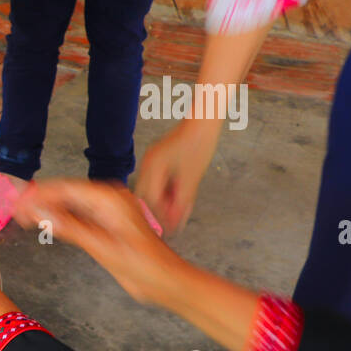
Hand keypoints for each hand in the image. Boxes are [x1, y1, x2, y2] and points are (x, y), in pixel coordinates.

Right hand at [14, 179, 180, 303]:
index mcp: (110, 199)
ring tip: (24, 216)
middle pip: (66, 194)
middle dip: (39, 200)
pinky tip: (46, 223)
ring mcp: (107, 212)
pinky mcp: (106, 224)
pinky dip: (61, 219)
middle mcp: (108, 200)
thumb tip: (41, 215)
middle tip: (14, 208)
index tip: (18, 201)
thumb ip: (70, 228)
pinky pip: (78, 215)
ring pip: (70, 205)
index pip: (66, 189)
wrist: (166, 280)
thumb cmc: (144, 265)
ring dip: (48, 209)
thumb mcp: (102, 247)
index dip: (39, 194)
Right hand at [134, 120, 221, 234]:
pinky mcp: (159, 158)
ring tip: (179, 210)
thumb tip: (176, 223)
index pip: (150, 200)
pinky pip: (158, 180)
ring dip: (164, 201)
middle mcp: (147, 164)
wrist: (204, 120)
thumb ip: (182, 202)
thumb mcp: (192, 178)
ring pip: (152, 189)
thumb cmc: (200, 144)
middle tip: (172, 223)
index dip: (160, 217)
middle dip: (159, 211)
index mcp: (152, 168)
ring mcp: (152, 160)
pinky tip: (179, 196)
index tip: (170, 229)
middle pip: (146, 196)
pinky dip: (167, 191)